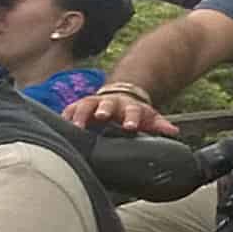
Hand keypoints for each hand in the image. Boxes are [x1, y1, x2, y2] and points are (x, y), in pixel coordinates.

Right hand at [63, 92, 179, 136]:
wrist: (119, 99)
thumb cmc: (133, 114)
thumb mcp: (149, 117)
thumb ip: (160, 125)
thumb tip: (174, 132)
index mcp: (129, 107)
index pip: (132, 112)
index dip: (131, 119)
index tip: (130, 127)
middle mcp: (110, 104)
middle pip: (106, 105)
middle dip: (103, 110)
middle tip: (100, 117)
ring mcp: (93, 104)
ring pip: (85, 106)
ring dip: (80, 114)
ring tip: (76, 126)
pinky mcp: (78, 107)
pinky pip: (69, 110)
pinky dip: (65, 116)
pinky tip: (59, 124)